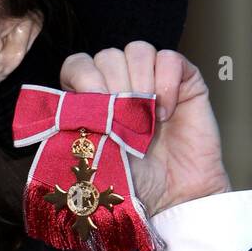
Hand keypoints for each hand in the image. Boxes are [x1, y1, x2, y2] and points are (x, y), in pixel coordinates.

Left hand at [58, 42, 230, 215]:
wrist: (174, 200)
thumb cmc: (133, 183)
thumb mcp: (93, 157)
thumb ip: (78, 127)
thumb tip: (67, 108)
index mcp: (94, 100)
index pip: (78, 65)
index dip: (82, 77)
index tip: (91, 102)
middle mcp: (121, 85)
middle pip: (108, 56)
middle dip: (112, 85)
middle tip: (123, 120)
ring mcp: (153, 81)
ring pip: (138, 50)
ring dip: (138, 81)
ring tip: (145, 118)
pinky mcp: (184, 82)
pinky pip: (171, 58)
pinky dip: (166, 82)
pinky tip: (164, 113)